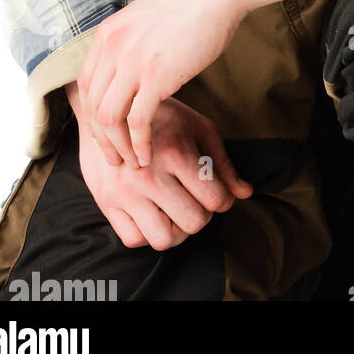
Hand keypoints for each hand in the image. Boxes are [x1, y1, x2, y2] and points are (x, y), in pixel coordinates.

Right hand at [67, 87, 252, 250]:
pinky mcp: (106, 204)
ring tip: (176, 210)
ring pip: (163, 239)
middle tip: (197, 200)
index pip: (214, 199)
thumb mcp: (199, 129)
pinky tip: (154, 213)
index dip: (224, 201)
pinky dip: (148, 233)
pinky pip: (134, 240)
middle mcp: (148, 175)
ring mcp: (124, 192)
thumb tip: (246, 193)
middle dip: (202, 215)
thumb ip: (223, 163)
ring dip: (176, 231)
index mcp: (175, 152)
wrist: (113, 113)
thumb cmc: (163, 119)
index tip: (217, 193)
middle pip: (193, 223)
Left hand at [76, 0, 246, 169]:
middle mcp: (113, 49)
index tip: (105, 133)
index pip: (85, 85)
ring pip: (108, 118)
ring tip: (131, 161)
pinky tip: (147, 154)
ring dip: (118, 146)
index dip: (92, 114)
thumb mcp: (146, 18)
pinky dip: (139, 143)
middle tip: (116, 157)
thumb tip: (135, 64)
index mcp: (108, 34)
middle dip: (101, 138)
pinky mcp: (156, 77)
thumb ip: (132, 42)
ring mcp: (133, 63)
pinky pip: (137, 121)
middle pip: (92, 106)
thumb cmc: (193, 3)